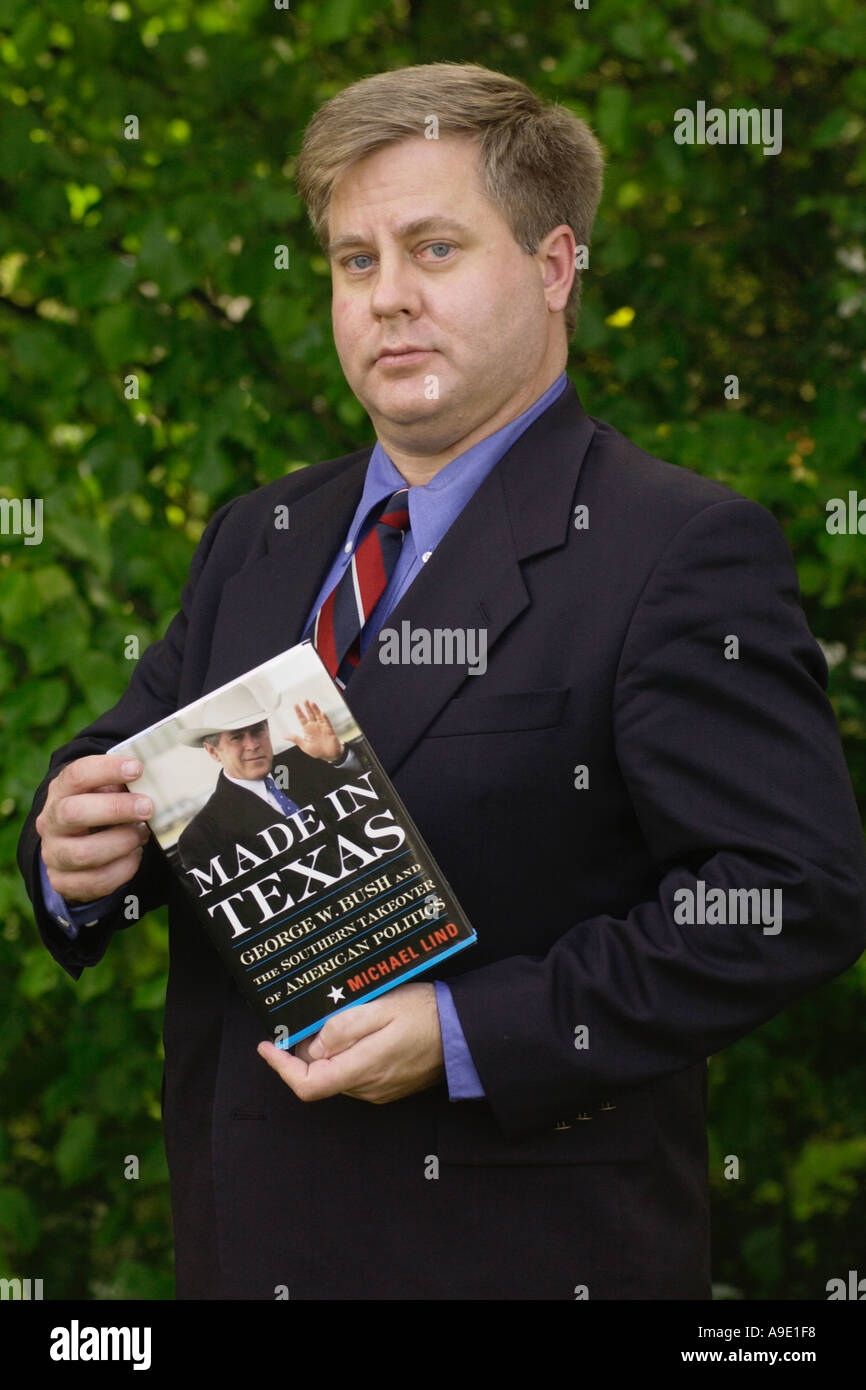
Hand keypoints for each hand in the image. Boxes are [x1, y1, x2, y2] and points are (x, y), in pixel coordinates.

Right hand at [35, 755, 151, 908]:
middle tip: (147, 807)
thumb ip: (124, 784)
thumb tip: (156, 780)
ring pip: (84, 853)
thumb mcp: (106, 791)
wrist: (76, 846)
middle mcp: (51, 822)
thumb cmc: (100, 809)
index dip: (107, 770)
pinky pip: (96, 881)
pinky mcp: (63, 882)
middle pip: (73, 813)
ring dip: (122, 842)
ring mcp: (53, 854)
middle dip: (115, 809)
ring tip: (141, 834)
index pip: (76, 775)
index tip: (138, 769)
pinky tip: (134, 855)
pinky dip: (123, 869)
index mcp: (61, 791)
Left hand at [257, 982, 444, 1103]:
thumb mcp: (382, 1007)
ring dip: (328, 1053)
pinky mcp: (390, 1087)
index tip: (267, 1046)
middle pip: (320, 1076)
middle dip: (305, 1052)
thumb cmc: (425, 1014)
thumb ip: (344, 1027)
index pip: (308, 1084)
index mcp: (362, 1068)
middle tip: (306, 1020)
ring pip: (337, 1075)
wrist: (464, 1032)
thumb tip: (314, 1045)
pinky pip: (356, 1074)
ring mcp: (380, 1090)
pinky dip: (346, 1056)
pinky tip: (358, 1032)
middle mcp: (368, 1087)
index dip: (280, 1068)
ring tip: (337, 1020)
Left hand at [284, 700, 342, 763]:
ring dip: (315, 709)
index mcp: (308, 730)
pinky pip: (327, 722)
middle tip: (304, 700)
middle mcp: (314, 726)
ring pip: (318, 716)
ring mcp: (322, 727)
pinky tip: (322, 713)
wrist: (329, 755)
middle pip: (310, 714)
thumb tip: (285, 736)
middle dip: (307, 707)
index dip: (299, 712)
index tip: (295, 705)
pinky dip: (324, 717)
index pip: (302, 718)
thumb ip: (295, 739)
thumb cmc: (318, 751)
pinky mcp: (329, 729)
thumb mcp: (304, 745)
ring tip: (312, 703)